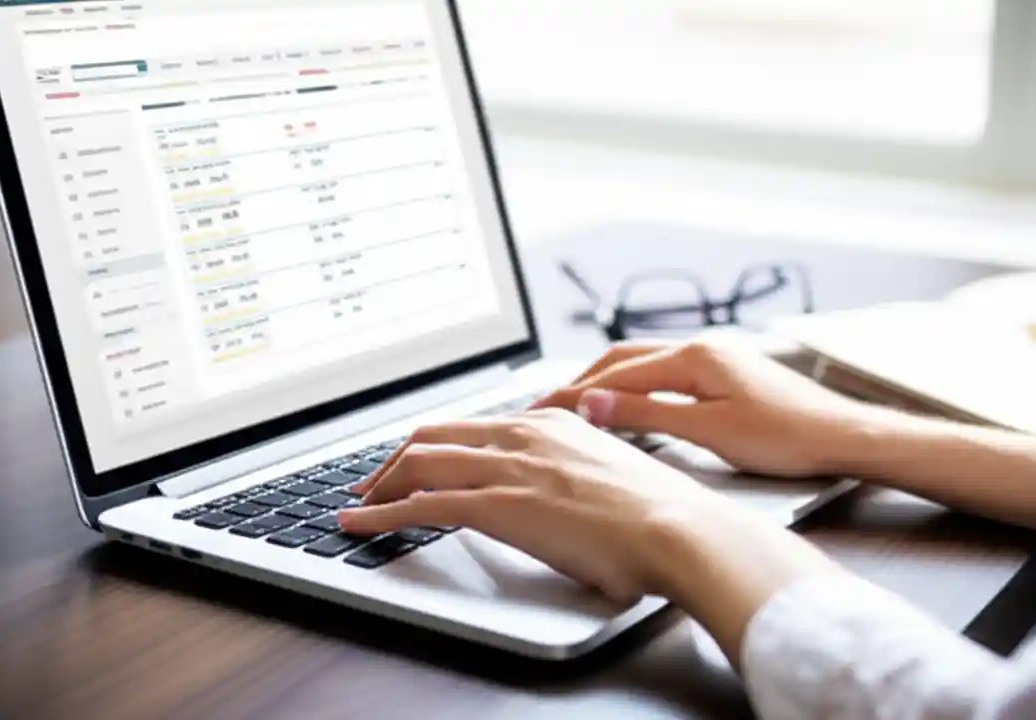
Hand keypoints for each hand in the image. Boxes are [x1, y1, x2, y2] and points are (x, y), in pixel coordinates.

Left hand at [340, 408, 835, 662]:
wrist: (678, 529)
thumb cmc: (659, 515)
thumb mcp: (611, 475)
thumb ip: (577, 472)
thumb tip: (565, 493)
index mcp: (552, 422)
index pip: (475, 426)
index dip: (436, 444)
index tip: (419, 463)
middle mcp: (525, 432)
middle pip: (435, 434)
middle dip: (395, 460)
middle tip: (373, 483)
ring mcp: (510, 464)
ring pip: (419, 461)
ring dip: (379, 485)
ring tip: (357, 506)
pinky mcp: (499, 502)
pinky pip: (421, 503)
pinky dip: (381, 514)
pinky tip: (360, 526)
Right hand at [535, 340, 885, 477]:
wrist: (842, 437)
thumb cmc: (786, 437)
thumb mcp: (706, 431)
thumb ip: (645, 415)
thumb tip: (592, 404)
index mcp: (694, 357)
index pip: (616, 374)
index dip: (575, 394)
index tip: (543, 411)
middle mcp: (703, 348)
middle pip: (625, 359)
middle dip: (584, 381)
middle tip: (549, 405)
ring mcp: (717, 358)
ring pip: (646, 364)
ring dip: (609, 382)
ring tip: (579, 404)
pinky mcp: (729, 374)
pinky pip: (668, 373)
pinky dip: (637, 386)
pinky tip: (630, 403)